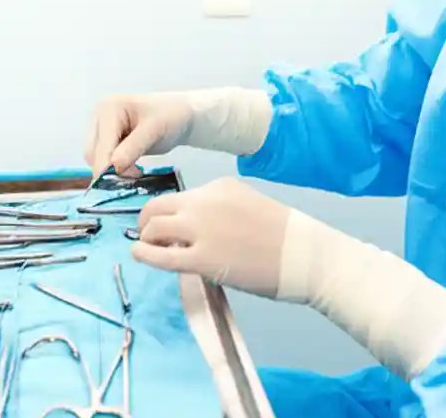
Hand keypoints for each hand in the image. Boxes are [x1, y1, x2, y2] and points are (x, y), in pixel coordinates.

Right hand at [84, 88, 273, 177]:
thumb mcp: (157, 130)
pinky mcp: (116, 136)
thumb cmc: (180, 114)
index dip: (106, 167)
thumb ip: (133, 148)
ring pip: (99, 158)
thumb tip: (112, 166)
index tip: (119, 182)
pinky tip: (137, 173)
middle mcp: (103, 113)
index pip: (98, 145)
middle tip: (132, 180)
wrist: (195, 112)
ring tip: (138, 174)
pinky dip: (120, 168)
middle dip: (109, 169)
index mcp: (109, 108)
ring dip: (115, 170)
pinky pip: (109, 159)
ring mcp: (107, 124)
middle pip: (93, 152)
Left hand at [131, 176, 289, 297]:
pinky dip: (144, 253)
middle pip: (158, 205)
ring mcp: (202, 229)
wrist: (306, 256)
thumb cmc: (285, 237)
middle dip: (147, 220)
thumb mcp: (249, 205)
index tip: (168, 227)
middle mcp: (205, 202)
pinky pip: (161, 255)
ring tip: (149, 248)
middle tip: (148, 235)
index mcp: (219, 187)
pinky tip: (139, 254)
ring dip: (146, 237)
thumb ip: (220, 211)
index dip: (170, 214)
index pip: (181, 197)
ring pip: (154, 227)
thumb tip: (194, 228)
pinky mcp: (202, 258)